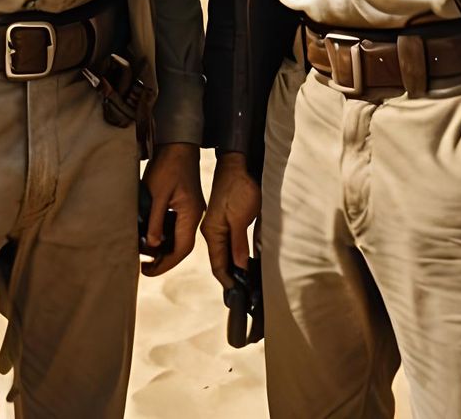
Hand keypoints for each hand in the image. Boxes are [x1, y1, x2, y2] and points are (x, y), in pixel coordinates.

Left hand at [140, 143, 203, 276]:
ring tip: (143, 252)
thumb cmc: (168, 165)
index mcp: (190, 214)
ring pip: (178, 237)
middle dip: (163, 258)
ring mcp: (191, 209)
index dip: (165, 263)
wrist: (178, 143)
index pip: (182, 249)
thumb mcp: (157, 194)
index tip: (148, 270)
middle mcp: (194, 215)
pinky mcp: (185, 203)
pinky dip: (163, 233)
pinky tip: (150, 234)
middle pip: (181, 246)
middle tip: (144, 266)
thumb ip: (155, 220)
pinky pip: (176, 225)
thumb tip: (152, 244)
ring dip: (163, 246)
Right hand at [200, 152, 260, 287]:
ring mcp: (219, 226)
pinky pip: (230, 243)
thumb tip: (239, 266)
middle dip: (232, 277)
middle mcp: (212, 232)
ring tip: (247, 280)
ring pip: (225, 253)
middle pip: (220, 261)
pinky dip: (237, 254)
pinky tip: (246, 259)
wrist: (238, 165)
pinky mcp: (227, 220)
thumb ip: (238, 242)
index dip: (228, 281)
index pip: (218, 265)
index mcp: (212, 232)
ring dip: (235, 266)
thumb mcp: (241, 217)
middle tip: (246, 292)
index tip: (240, 295)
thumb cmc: (238, 188)